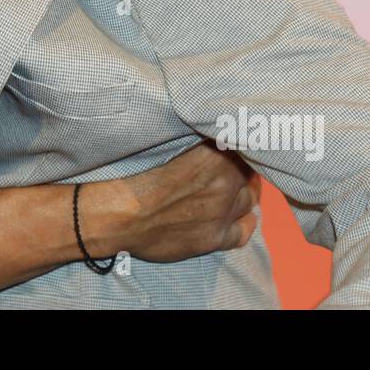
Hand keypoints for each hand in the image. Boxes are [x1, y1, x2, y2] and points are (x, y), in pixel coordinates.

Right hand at [84, 142, 260, 261]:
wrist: (120, 214)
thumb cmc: (134, 172)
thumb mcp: (167, 141)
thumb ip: (194, 138)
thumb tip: (208, 131)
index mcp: (215, 153)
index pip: (243, 144)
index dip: (239, 142)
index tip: (233, 142)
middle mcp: (225, 182)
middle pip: (249, 172)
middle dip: (244, 167)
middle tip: (234, 164)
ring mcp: (222, 212)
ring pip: (250, 199)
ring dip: (246, 191)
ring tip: (238, 188)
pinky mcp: (215, 238)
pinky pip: (243, 232)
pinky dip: (246, 223)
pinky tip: (245, 218)